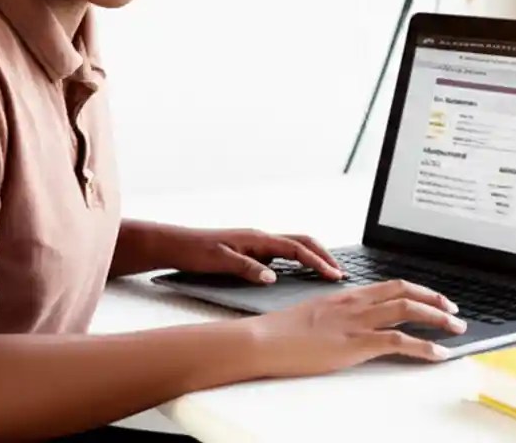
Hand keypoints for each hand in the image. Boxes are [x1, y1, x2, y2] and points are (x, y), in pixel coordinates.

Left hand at [166, 227, 345, 283]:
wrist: (175, 244)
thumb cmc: (194, 251)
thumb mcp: (220, 261)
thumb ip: (247, 268)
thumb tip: (273, 277)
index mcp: (257, 238)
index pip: (297, 248)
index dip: (318, 262)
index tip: (334, 275)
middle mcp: (260, 239)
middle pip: (302, 242)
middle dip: (324, 255)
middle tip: (341, 273)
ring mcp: (257, 244)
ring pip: (294, 247)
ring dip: (313, 257)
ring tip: (329, 273)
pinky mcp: (251, 252)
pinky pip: (282, 255)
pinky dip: (299, 262)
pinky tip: (301, 274)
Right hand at [246, 279, 465, 376]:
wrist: (265, 339)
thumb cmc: (283, 331)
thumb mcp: (316, 314)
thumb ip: (339, 314)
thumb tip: (352, 322)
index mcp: (348, 295)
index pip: (392, 285)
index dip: (419, 290)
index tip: (435, 298)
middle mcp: (357, 303)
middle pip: (406, 293)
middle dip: (436, 300)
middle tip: (454, 310)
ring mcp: (357, 322)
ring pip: (409, 312)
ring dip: (439, 320)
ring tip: (457, 328)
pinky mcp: (356, 344)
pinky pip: (399, 342)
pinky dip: (424, 348)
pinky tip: (437, 354)